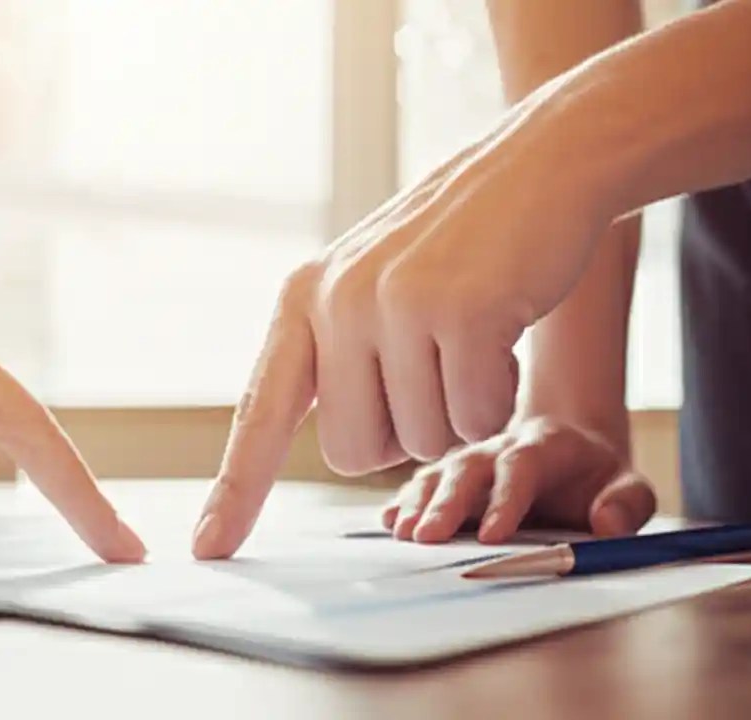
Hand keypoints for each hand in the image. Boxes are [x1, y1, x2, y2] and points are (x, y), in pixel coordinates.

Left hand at [193, 107, 615, 558]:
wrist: (539, 166)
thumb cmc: (459, 245)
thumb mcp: (371, 285)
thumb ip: (338, 357)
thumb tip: (341, 448)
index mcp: (303, 301)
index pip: (261, 413)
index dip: (238, 489)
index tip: (211, 550)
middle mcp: (335, 302)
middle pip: (355, 452)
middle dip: (403, 434)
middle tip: (434, 364)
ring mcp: (395, 304)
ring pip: (422, 441)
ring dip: (459, 411)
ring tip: (470, 335)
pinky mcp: (460, 312)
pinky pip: (478, 418)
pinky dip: (498, 396)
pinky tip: (502, 331)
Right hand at [382, 417, 655, 543]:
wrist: (570, 455)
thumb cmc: (597, 479)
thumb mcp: (629, 487)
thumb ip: (626, 503)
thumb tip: (606, 525)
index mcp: (545, 446)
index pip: (522, 467)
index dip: (506, 499)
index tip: (494, 536)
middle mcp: (499, 448)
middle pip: (467, 469)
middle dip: (446, 503)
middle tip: (428, 537)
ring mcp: (470, 462)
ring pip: (439, 475)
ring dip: (418, 502)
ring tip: (402, 532)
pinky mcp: (451, 478)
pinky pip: (424, 485)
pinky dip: (405, 501)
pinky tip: (389, 521)